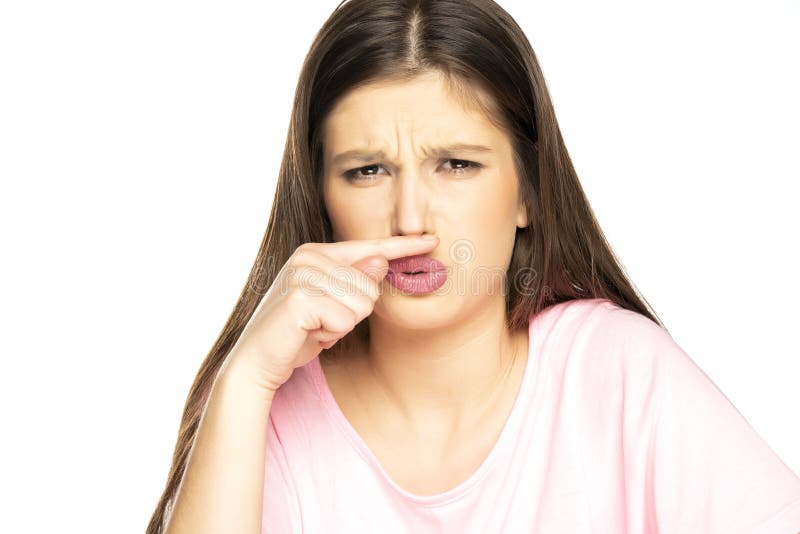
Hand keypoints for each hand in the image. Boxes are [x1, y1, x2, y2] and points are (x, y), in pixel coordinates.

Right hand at [221, 235, 439, 392]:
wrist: (258, 360)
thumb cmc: (298, 333)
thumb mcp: (335, 307)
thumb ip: (357, 284)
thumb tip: (381, 262)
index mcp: (318, 253)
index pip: (370, 248)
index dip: (403, 247)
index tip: (432, 241)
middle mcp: (309, 256)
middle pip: (371, 286)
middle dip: (353, 314)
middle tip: (322, 323)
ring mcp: (302, 274)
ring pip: (361, 304)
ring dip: (341, 326)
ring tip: (314, 328)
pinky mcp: (300, 297)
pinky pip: (344, 320)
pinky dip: (330, 335)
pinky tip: (308, 334)